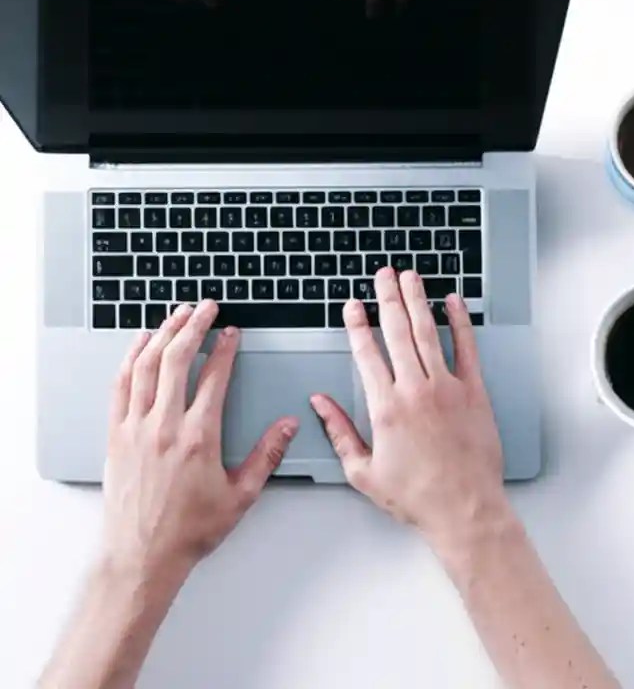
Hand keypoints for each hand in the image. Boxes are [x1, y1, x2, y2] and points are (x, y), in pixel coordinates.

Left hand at [103, 301, 297, 580]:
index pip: (214, 377)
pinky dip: (129, 360)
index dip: (225, 348)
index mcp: (198, 438)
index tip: (232, 332)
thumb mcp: (241, 495)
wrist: (142, 555)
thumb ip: (267, 456)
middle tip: (205, 308)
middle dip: (192, 326)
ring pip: (145, 366)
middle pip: (176, 360)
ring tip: (175, 316)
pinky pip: (120, 387)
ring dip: (161, 335)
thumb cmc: (190, 531)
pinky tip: (139, 346)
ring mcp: (135, 428)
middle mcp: (164, 427)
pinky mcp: (116, 436)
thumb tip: (288, 426)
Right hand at [310, 269, 505, 550]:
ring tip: (410, 277)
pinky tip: (453, 303)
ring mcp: (448, 388)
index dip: (357, 326)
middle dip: (387, 299)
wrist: (464, 508)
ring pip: (429, 333)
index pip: (367, 354)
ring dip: (417, 301)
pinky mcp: (475, 392)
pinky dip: (460, 322)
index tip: (352, 305)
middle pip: (397, 332)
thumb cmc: (416, 495)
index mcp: (386, 407)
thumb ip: (340, 432)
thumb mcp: (363, 471)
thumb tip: (320, 404)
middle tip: (382, 275)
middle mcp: (416, 390)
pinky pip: (467, 348)